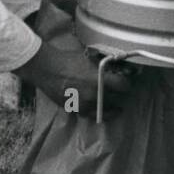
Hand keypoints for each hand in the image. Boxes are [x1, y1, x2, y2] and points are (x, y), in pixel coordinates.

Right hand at [13, 32, 133, 115]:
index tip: (126, 83)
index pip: (124, 86)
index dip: (127, 83)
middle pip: (117, 99)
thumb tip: (118, 69)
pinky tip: (101, 109)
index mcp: (100, 80)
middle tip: (121, 91)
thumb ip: (105, 66)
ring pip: (107, 111)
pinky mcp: (76, 110)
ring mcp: (85, 104)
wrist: (47, 68)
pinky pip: (93, 115)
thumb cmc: (67, 60)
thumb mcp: (90, 58)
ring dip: (112, 107)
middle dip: (120, 94)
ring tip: (116, 105)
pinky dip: (98, 112)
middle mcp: (95, 95)